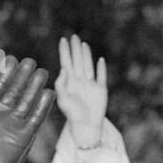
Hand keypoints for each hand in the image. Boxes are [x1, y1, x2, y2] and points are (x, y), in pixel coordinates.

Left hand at [0, 56, 53, 162]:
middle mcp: (2, 115)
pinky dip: (42, 107)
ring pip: (27, 102)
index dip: (5, 74)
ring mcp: (14, 125)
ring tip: (42, 72)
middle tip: (30, 61)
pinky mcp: (24, 137)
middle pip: (16, 91)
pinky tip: (47, 93)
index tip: (11, 59)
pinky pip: (35, 119)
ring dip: (34, 88)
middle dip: (23, 77)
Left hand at [55, 35, 106, 151]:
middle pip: (77, 61)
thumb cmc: (72, 115)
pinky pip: (101, 76)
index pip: (66, 63)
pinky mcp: (100, 89)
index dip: (64, 51)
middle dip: (75, 48)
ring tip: (83, 43)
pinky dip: (101, 68)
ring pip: (88, 65)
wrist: (86, 126)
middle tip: (73, 36)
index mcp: (69, 82)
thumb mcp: (63, 100)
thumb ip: (61, 84)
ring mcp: (90, 84)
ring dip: (86, 54)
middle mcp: (79, 81)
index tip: (63, 39)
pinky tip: (100, 60)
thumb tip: (63, 68)